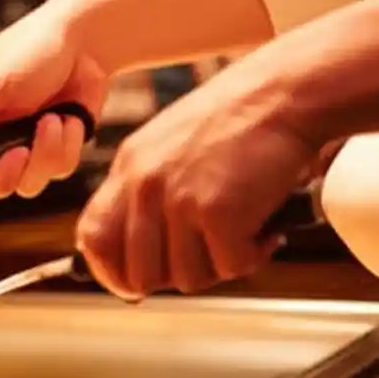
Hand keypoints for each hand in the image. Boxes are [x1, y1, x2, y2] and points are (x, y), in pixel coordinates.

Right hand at [0, 11, 107, 199]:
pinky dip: (67, 144)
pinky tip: (68, 118)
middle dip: (5, 175)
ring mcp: (26, 147)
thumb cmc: (29, 51)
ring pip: (28, 184)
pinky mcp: (57, 148)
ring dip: (44, 153)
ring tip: (52, 119)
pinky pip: (60, 169)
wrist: (85, 41)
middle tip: (18, 151)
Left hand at [75, 72, 315, 299]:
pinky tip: (265, 227)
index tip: (134, 285)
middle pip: (138, 273)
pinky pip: (231, 266)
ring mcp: (178, 199)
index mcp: (129, 167)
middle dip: (175, 278)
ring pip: (188, 278)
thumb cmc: (240, 118)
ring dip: (221, 264)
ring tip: (244, 231)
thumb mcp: (170, 145)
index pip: (93, 237)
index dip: (111, 272)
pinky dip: (254, 255)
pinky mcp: (218, 212)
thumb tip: (141, 249)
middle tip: (209, 256)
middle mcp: (145, 185)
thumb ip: (149, 189)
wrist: (285, 92)